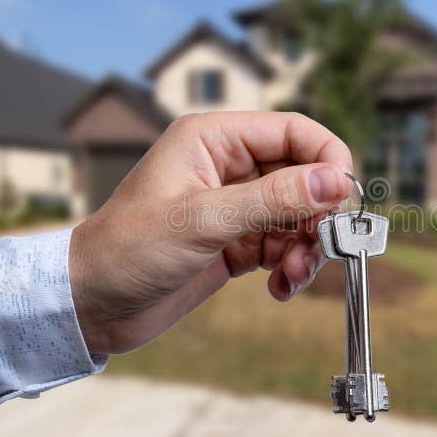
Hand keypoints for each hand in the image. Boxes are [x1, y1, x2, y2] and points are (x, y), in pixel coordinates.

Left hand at [69, 111, 352, 353]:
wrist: (92, 305)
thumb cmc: (127, 249)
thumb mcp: (203, 220)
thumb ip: (273, 199)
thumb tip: (335, 181)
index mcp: (214, 139)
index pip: (293, 132)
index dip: (327, 159)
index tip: (344, 198)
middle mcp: (229, 166)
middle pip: (304, 176)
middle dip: (318, 214)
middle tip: (320, 247)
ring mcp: (235, 205)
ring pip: (300, 215)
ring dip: (308, 246)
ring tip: (293, 274)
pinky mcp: (238, 241)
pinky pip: (285, 245)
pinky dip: (293, 266)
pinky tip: (281, 287)